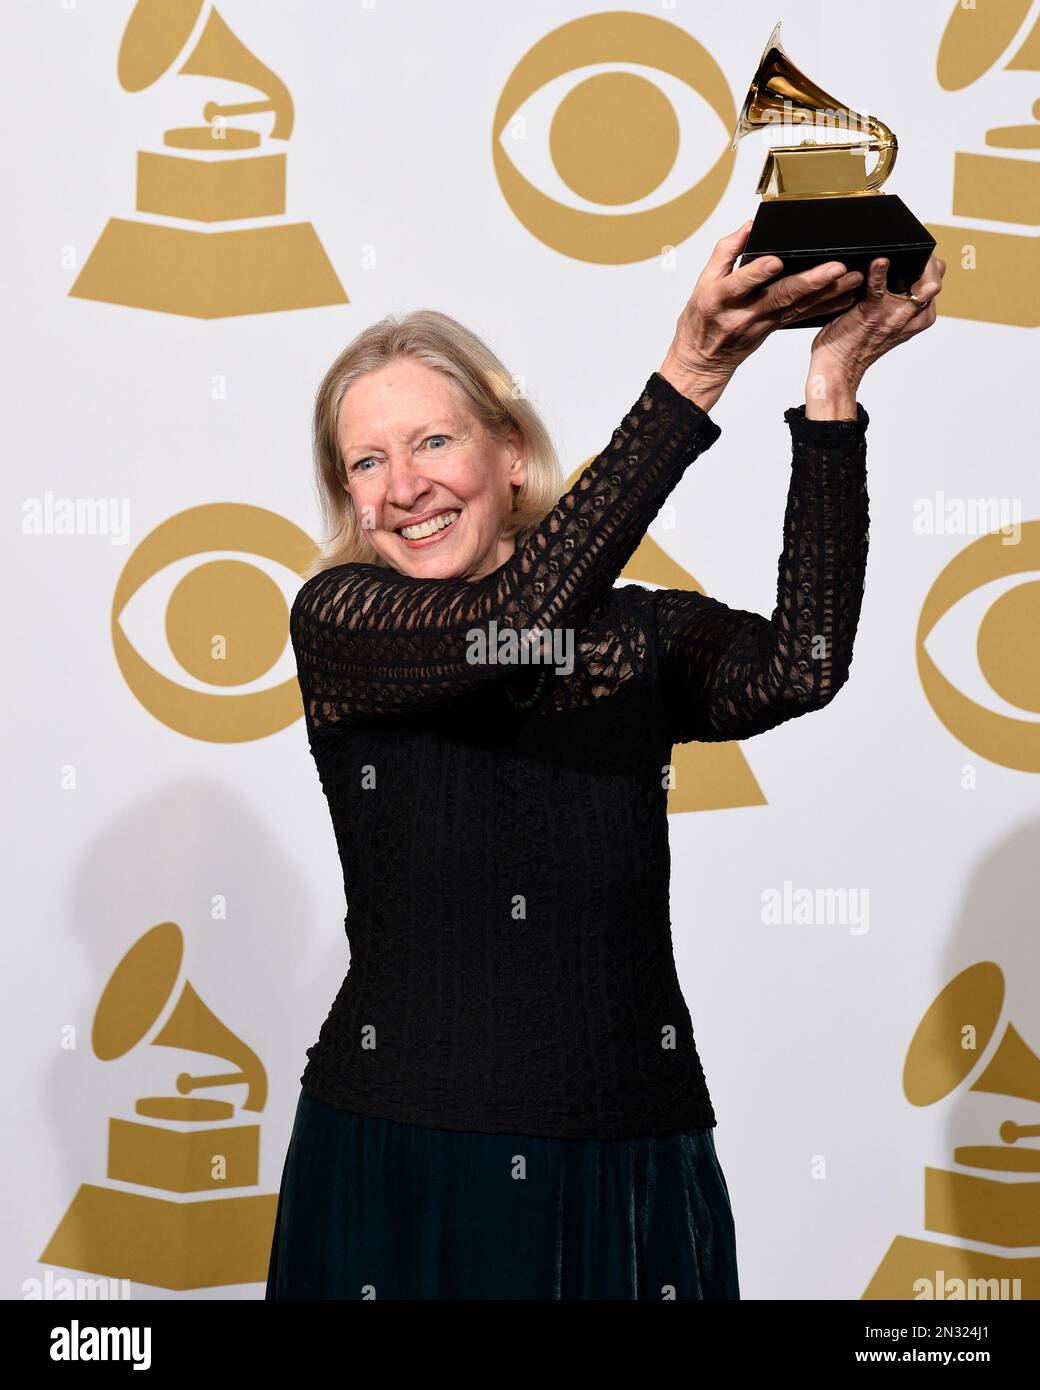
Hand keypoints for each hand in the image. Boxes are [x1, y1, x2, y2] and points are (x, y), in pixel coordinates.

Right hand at [659, 219, 864, 410]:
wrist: (703, 360)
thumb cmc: (701, 319)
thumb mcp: (703, 282)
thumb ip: (726, 252)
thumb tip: (750, 226)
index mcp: (720, 298)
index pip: (739, 283)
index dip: (757, 273)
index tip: (776, 260)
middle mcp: (744, 313)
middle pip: (779, 296)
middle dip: (810, 281)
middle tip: (835, 267)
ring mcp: (762, 323)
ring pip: (798, 306)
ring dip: (828, 292)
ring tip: (852, 277)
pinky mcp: (774, 328)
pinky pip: (802, 317)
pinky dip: (826, 307)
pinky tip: (846, 298)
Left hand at [807, 253, 945, 387]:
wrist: (839, 367)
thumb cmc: (857, 343)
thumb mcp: (889, 321)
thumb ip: (899, 299)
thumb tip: (894, 267)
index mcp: (920, 317)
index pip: (936, 280)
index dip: (927, 263)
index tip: (915, 252)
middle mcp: (913, 316)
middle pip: (936, 277)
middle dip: (926, 259)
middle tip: (909, 250)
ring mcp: (896, 314)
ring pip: (924, 279)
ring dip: (913, 260)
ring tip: (896, 252)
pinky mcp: (873, 312)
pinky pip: (880, 287)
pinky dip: (879, 272)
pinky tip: (879, 261)